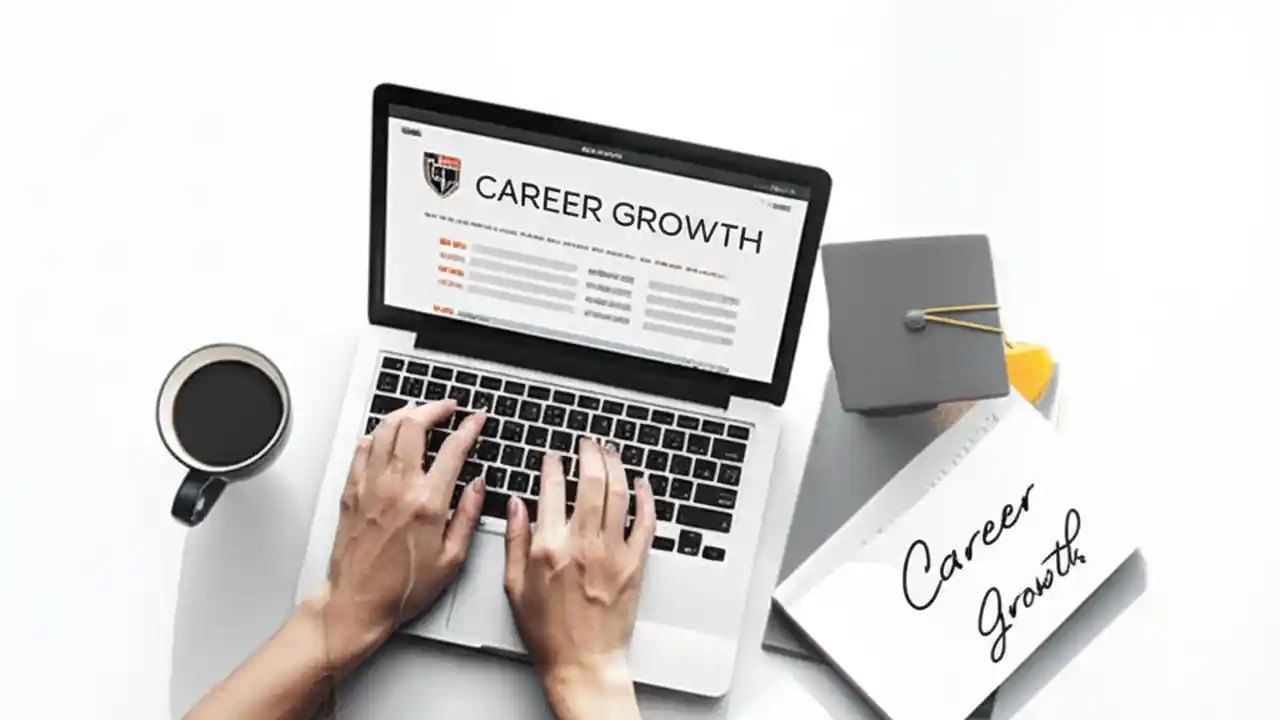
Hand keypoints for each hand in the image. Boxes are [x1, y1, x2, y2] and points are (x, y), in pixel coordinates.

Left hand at [310, 400, 485, 669]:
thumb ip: (468, 516)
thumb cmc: (402, 587)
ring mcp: (371, 485)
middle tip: (448, 408)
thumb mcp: (452, 559)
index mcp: (427, 503)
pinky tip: (388, 434)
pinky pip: (363, 447)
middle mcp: (397, 487)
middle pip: (414, 424)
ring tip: (420, 413)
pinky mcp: (352, 490)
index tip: (477, 420)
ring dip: (406, 413)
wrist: (358, 602)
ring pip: (386, 428)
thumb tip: (479, 485)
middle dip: (435, 407)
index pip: (453, 449)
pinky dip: (379, 432)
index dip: (469, 427)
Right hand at [503, 438, 654, 718]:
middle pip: (592, 481)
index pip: (551, 489)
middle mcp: (583, 544)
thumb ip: (514, 539)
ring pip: (620, 493)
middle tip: (588, 443)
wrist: (583, 661)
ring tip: (611, 452)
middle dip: (590, 453)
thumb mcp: (514, 585)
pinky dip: (646, 497)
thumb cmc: (548, 630)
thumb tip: (515, 504)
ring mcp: (613, 552)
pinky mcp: (635, 563)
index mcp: (550, 547)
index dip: (552, 464)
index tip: (553, 456)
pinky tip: (641, 483)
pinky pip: (646, 521)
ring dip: (616, 465)